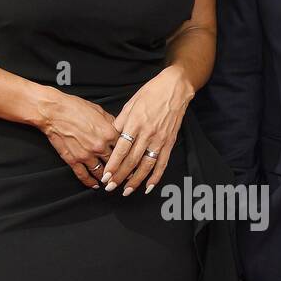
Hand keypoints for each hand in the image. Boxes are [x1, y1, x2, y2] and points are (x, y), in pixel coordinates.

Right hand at [38, 89, 122, 187]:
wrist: (54, 111)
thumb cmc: (75, 107)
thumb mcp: (99, 110)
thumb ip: (111, 122)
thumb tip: (119, 129)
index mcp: (110, 133)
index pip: (125, 149)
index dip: (130, 156)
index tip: (134, 163)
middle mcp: (100, 146)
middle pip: (115, 163)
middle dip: (121, 171)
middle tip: (126, 176)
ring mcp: (86, 155)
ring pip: (101, 172)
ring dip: (106, 178)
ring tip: (111, 182)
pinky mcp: (73, 160)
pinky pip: (84, 176)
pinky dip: (90, 182)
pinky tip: (95, 185)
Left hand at [100, 66, 192, 195]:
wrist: (175, 88)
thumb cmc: (150, 93)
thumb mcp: (130, 104)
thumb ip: (120, 122)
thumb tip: (111, 138)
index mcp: (135, 123)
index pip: (122, 149)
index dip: (113, 164)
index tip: (106, 176)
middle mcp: (148, 133)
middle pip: (132, 160)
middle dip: (121, 176)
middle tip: (111, 187)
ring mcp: (160, 139)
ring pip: (147, 165)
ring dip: (136, 180)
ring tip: (126, 191)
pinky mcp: (170, 142)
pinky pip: (162, 163)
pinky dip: (156, 176)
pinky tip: (149, 186)